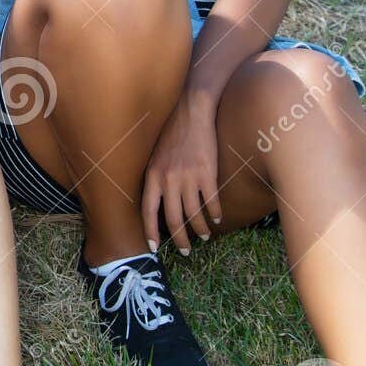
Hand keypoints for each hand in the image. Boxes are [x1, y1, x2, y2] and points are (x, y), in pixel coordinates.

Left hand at [141, 94, 222, 256]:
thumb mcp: (154, 157)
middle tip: (186, 251)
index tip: (154, 247)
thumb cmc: (171, 134)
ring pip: (194, 214)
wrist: (191, 113)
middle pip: (173, 219)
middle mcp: (168, 180)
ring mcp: (188, 178)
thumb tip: (157, 202)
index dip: (151, 231)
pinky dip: (215, 214)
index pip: (148, 211)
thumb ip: (155, 178)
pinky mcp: (208, 174)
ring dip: (200, 229)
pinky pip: (211, 202)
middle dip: (180, 240)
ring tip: (204, 236)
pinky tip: (217, 219)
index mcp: (152, 176)